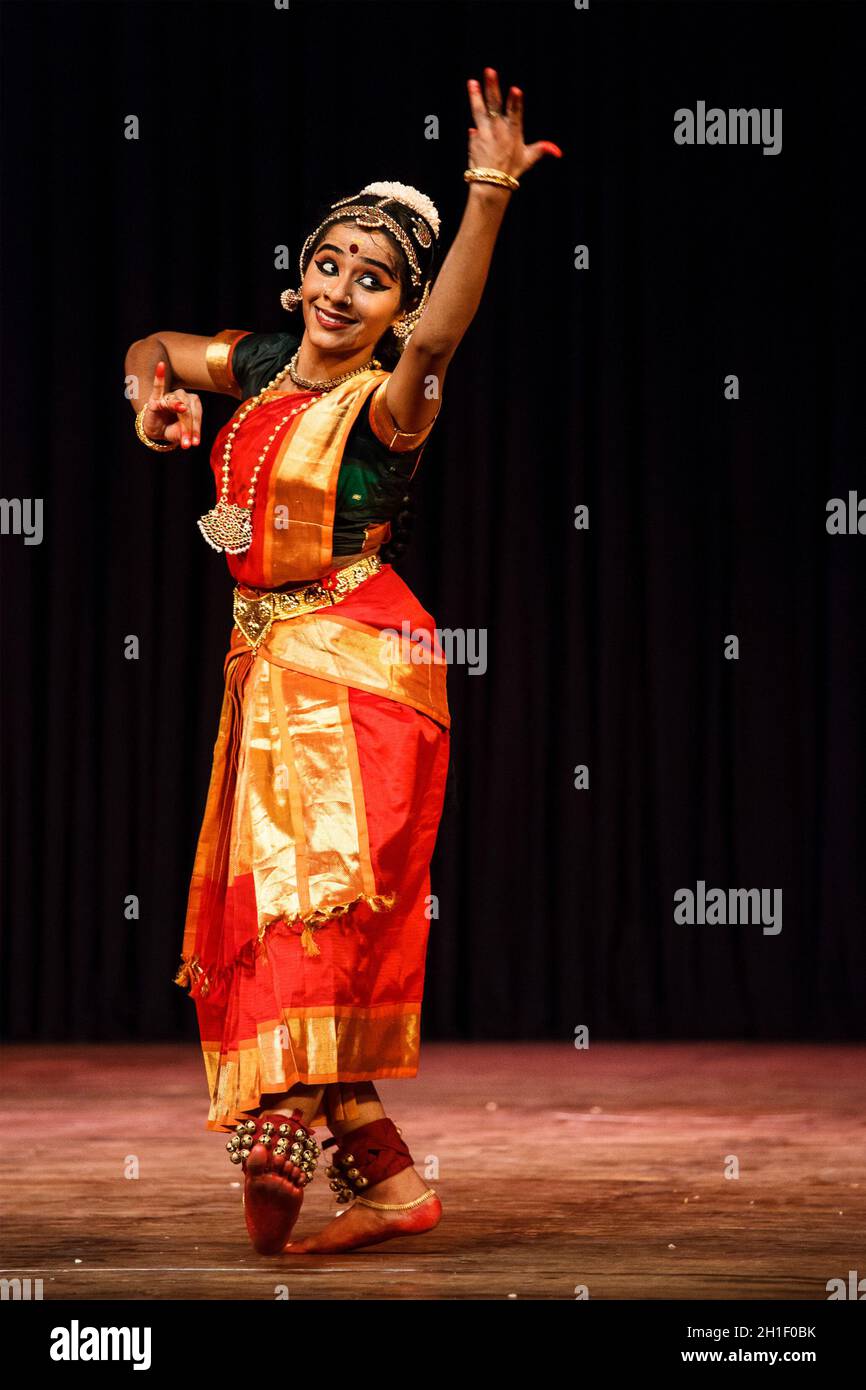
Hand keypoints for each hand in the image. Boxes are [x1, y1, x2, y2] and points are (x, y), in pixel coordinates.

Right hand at [140, 360, 201, 448]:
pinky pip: (157, 386)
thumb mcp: (181, 434)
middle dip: (189, 428)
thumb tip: (188, 440)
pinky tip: (160, 366)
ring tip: (183, 438)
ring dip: (181, 423)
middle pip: (188, 410)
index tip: (195, 443)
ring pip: (176, 405)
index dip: (196, 429)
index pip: (197, 414)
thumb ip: (185, 434)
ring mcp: (169, 396)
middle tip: (188, 444)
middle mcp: (182, 397)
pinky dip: (159, 376)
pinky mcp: (155, 398)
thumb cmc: (172, 429)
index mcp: (192, 403)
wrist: (156, 430)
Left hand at [466, 67, 561, 181]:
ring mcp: (484, 135)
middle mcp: (498, 133)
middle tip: (489, 72)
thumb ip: (541, 150)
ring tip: (472, 82)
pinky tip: (473, 107)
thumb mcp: (528, 159)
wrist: (491, 186)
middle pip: (494, 106)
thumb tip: (557, 151)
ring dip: (476, 96)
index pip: (515, 115)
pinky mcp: (474, 141)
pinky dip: (475, 125)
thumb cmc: (511, 171)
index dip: (516, 103)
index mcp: (513, 134)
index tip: (515, 90)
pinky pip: (474, 130)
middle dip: (492, 88)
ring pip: (479, 112)